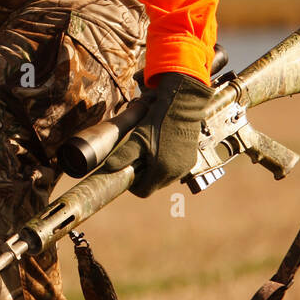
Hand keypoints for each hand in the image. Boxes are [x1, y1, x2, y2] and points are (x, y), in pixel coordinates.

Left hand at [102, 72, 214, 197]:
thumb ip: (124, 156)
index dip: (132, 185)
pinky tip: (159, 150)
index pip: (143, 192)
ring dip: (153, 171)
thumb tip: (108, 168)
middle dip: (142, 177)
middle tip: (135, 161)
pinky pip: (174, 170)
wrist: (181, 107)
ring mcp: (185, 167)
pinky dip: (165, 165)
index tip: (126, 171)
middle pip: (153, 186)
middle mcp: (176, 173)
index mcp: (162, 171)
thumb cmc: (157, 122)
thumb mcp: (137, 139)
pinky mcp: (191, 160)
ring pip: (163, 178)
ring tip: (147, 154)